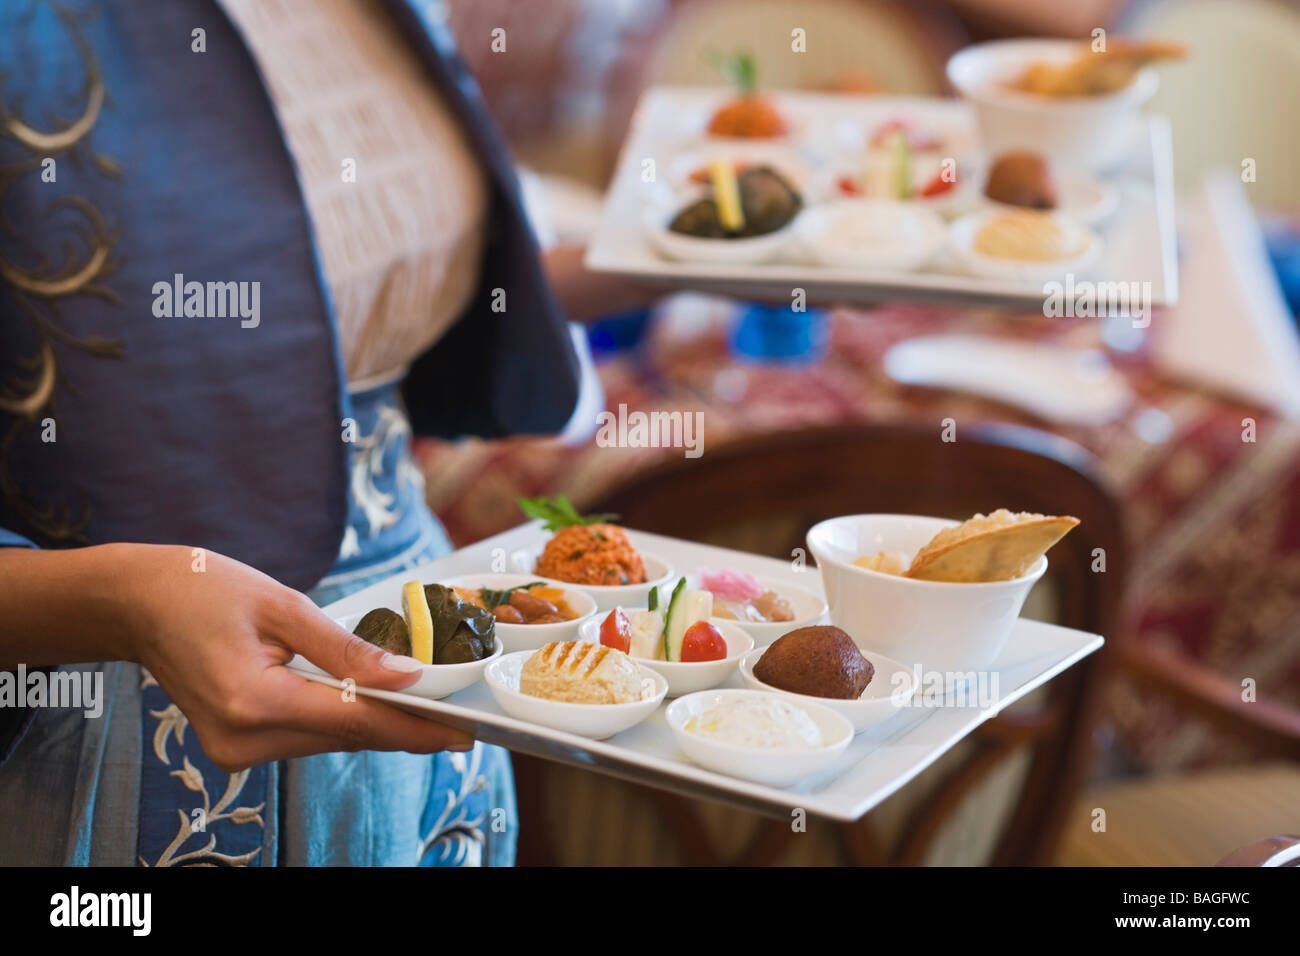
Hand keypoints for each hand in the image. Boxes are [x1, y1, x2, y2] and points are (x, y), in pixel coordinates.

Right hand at [117, 544, 473, 770]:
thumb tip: (408, 676)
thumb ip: (346, 648)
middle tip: (459, 718)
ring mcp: (235, 752)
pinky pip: (306, 736)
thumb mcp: (282, 604)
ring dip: (372, 721)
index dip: (415, 729)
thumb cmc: (203, 588)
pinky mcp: (235, 749)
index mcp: (253, 701)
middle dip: (403, 725)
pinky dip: (339, 718)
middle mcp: (243, 739)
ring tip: (422, 704)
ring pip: (329, 740)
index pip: (355, 721)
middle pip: (347, 736)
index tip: (463, 734)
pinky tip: (366, 700)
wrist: (137, 604)